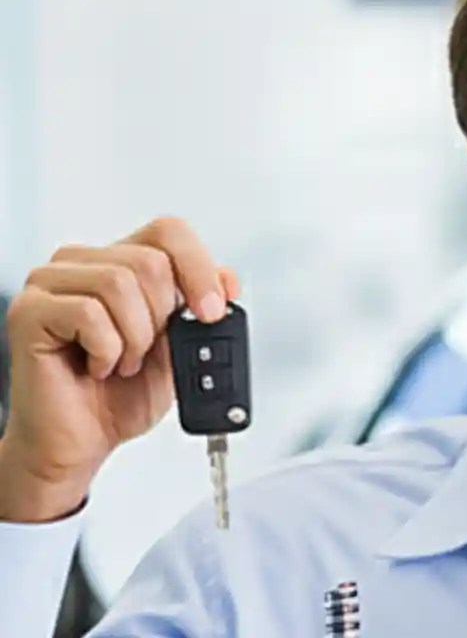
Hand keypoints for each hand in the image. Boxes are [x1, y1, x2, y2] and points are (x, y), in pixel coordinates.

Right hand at [0, 216, 240, 521]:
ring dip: (135, 337)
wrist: (83, 443)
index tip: (212, 310)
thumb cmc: (121, 397)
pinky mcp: (29, 311)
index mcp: (120, 263)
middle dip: (163, 317)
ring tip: (123, 362)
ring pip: (119, 283)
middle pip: (150, 260)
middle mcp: (82, 264)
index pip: (168, 232)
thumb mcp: (180, 347)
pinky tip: (100, 367)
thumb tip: (227, 279)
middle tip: (147, 351)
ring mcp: (50, 284)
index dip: (198, 266)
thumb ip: (200, 308)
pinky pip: (89, 313)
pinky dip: (108, 350)